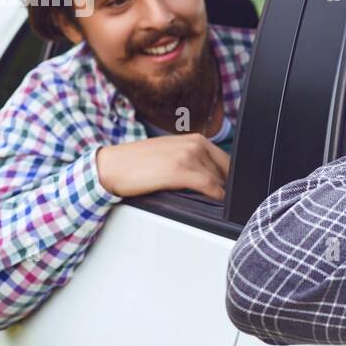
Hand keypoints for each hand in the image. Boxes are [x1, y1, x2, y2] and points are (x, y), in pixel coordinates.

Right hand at [95, 134, 229, 200]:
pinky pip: (210, 186)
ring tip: (217, 205)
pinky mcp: (180, 170)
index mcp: (195, 139)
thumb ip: (194, 162)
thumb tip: (215, 181)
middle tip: (227, 202)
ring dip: (221, 194)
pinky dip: (215, 197)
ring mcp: (189, 156)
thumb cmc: (138, 163)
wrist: (112, 166)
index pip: (227, 161)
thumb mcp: (172, 155)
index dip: (232, 178)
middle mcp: (195, 144)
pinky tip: (213, 203)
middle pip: (226, 171)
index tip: (233, 191)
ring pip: (219, 180)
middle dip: (228, 187)